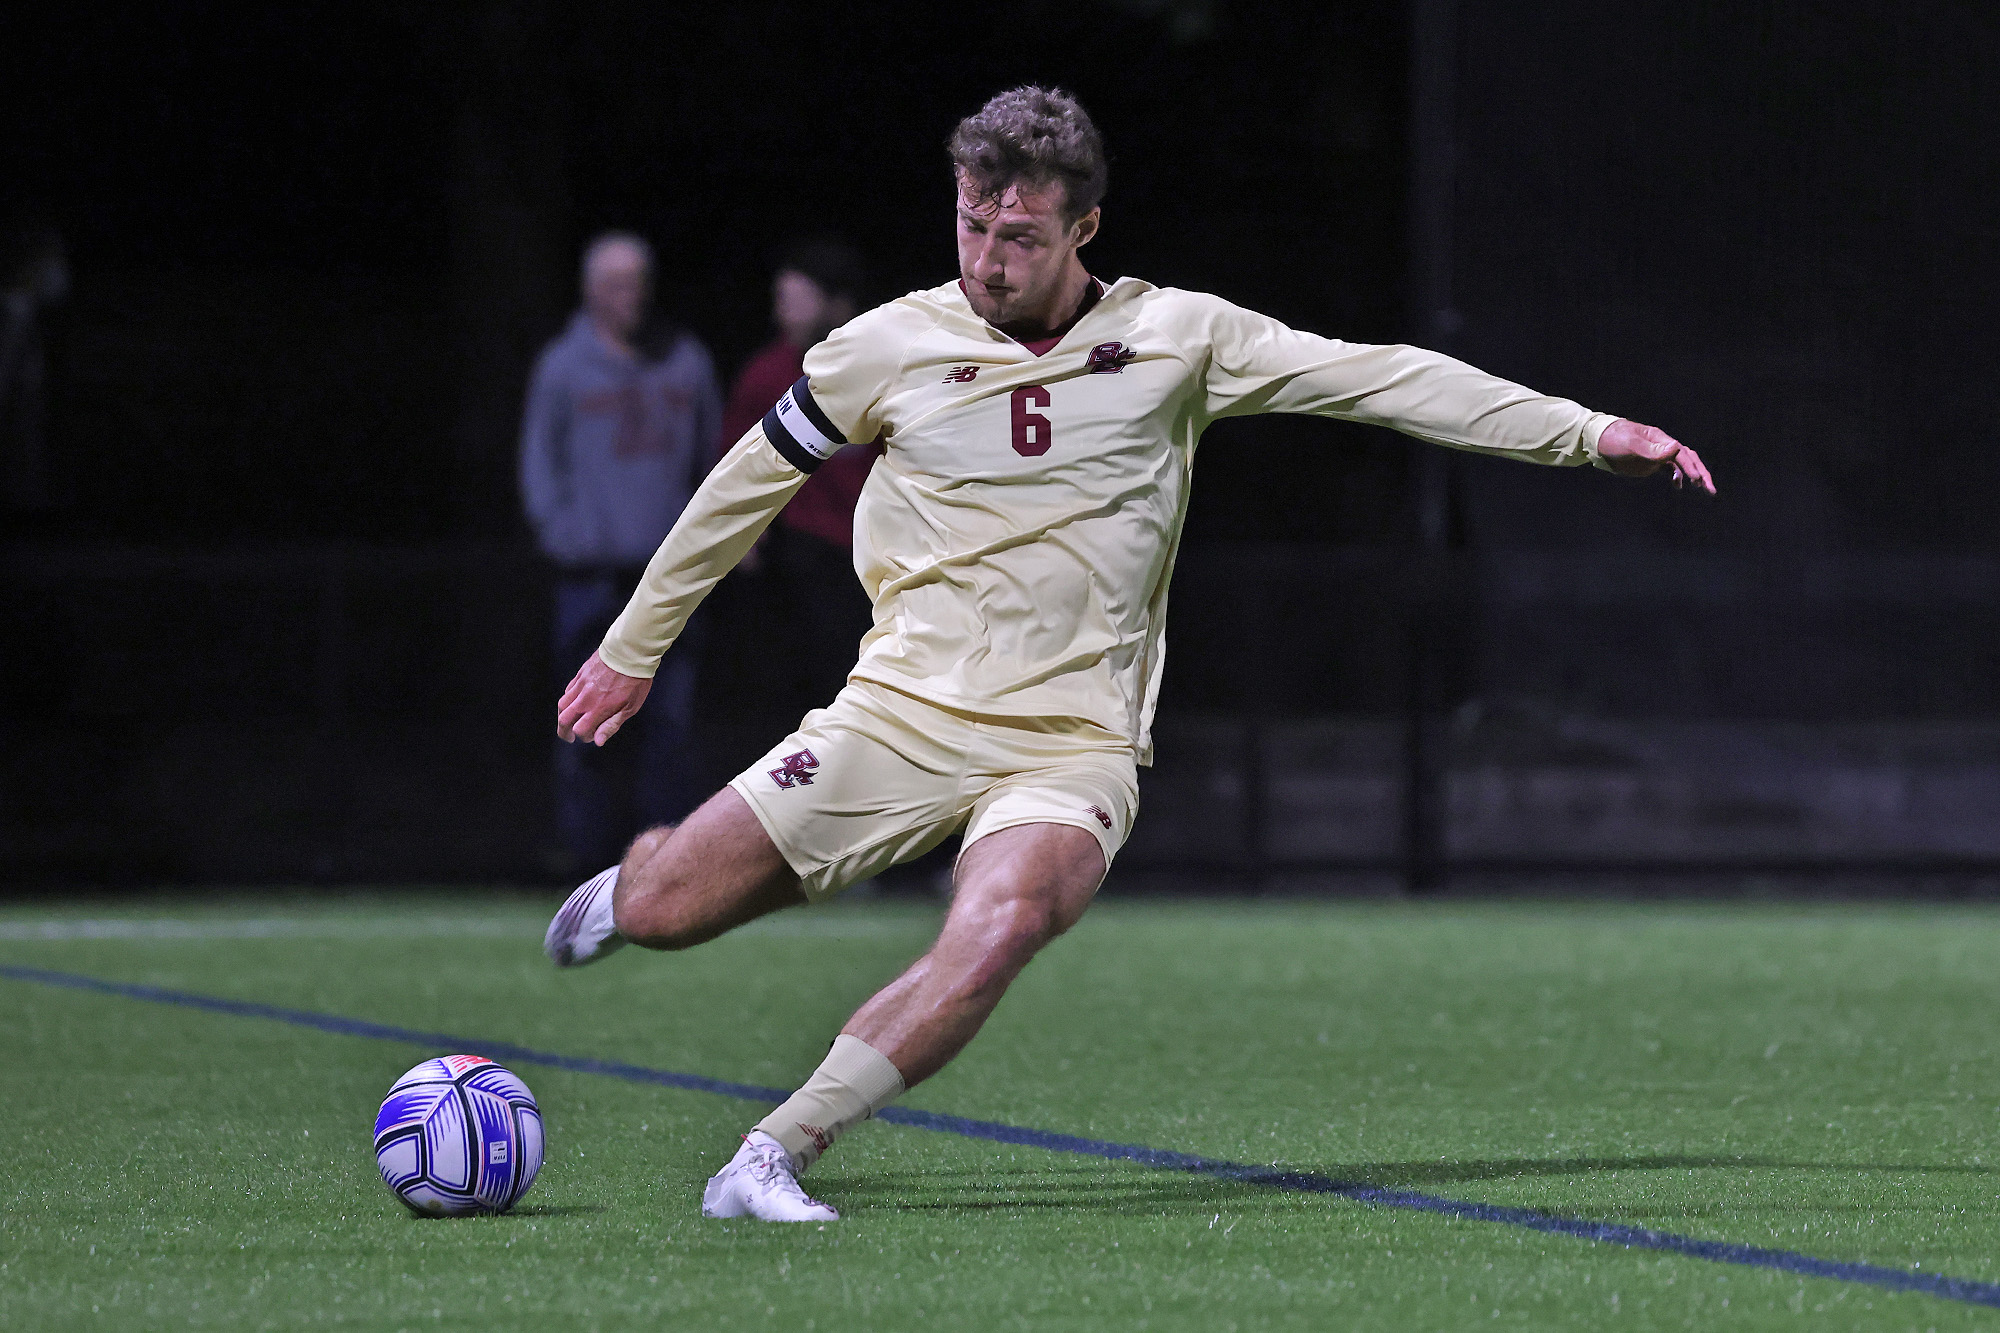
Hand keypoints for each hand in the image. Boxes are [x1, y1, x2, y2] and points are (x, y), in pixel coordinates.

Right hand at [556, 652, 651, 745]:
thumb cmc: (635, 681)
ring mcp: (580, 685)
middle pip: (563, 719)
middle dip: (564, 731)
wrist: (630, 653)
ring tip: (569, 720)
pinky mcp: (580, 674)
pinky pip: (567, 690)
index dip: (584, 737)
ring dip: (563, 716)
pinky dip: (568, 700)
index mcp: (598, 708)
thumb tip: (598, 741)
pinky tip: (575, 702)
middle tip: (569, 736)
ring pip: (562, 704)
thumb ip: (611, 725)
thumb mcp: (630, 707)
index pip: (579, 730)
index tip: (591, 736)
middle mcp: (585, 698)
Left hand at [1595, 419, 1715, 493]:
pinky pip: (1669, 470)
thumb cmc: (1613, 439)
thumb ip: (1652, 449)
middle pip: (1688, 459)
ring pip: (1681, 466)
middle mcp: (1662, 447)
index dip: (1690, 467)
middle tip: (1710, 489)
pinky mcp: (1650, 464)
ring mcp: (1657, 456)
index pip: (1681, 454)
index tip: (1696, 480)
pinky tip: (1679, 487)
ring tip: (1703, 489)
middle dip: (1701, 473)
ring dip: (1692, 476)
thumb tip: (1676, 447)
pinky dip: (1677, 478)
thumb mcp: (1631, 444)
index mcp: (1660, 439)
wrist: (1598, 441)